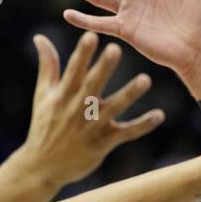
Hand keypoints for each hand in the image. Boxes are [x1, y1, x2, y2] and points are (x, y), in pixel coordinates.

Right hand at [23, 31, 163, 186]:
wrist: (43, 166)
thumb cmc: (44, 125)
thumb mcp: (43, 95)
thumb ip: (48, 66)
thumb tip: (40, 37)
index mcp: (63, 95)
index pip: (73, 71)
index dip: (82, 54)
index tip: (91, 35)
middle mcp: (78, 109)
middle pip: (93, 84)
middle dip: (104, 67)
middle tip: (116, 48)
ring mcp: (92, 126)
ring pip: (115, 107)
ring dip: (130, 94)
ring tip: (145, 80)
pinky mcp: (104, 142)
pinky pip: (127, 132)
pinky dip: (143, 125)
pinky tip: (159, 115)